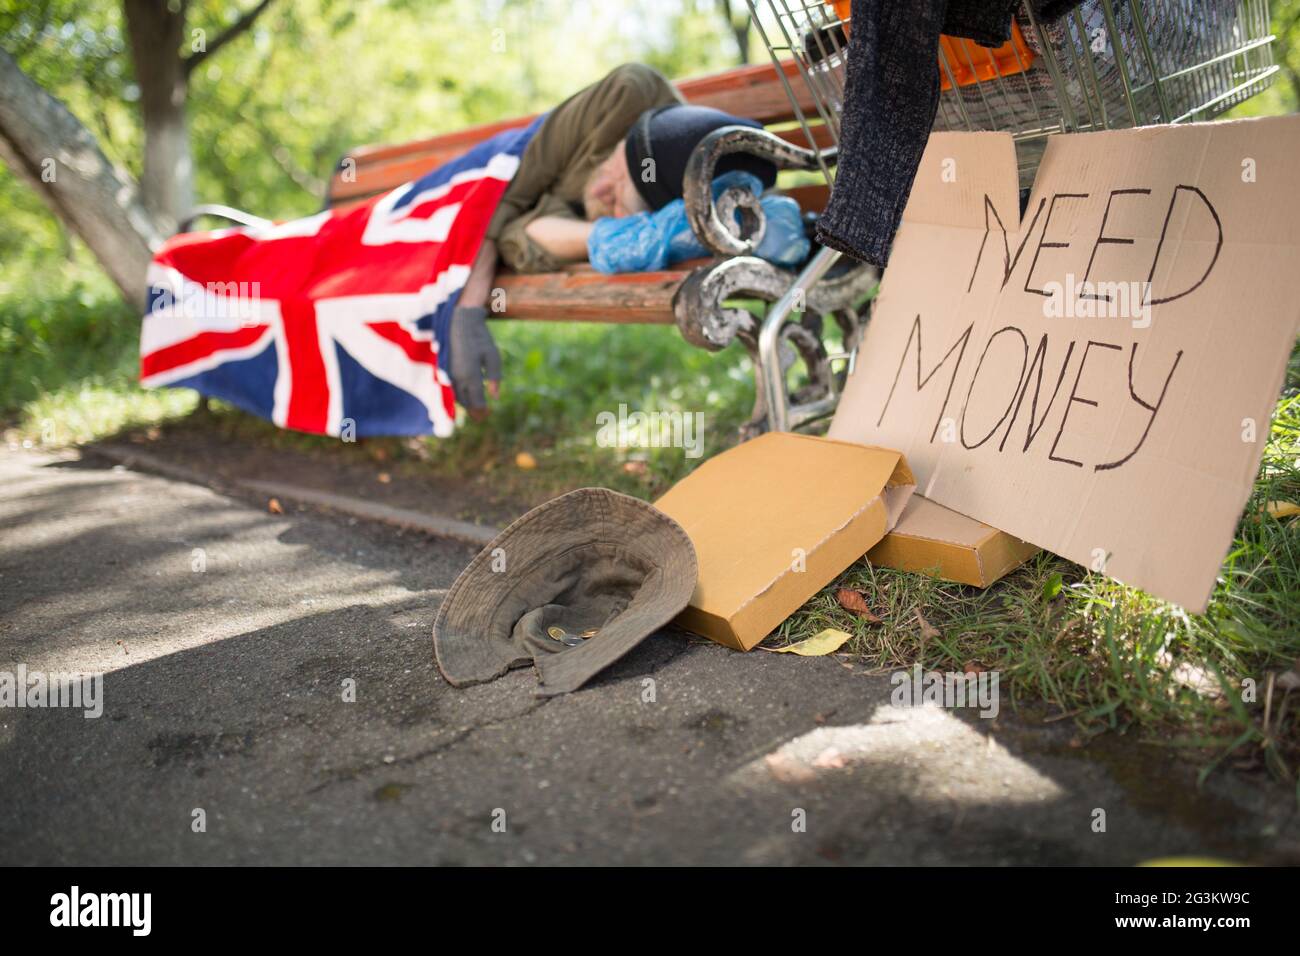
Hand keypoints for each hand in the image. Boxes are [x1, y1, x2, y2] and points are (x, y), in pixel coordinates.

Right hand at [448, 305, 500, 419]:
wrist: (459, 323)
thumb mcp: (493, 357)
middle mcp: (458, 378)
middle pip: (466, 402)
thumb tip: (495, 397)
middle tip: (482, 416)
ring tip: (476, 407)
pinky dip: (460, 395)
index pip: (476, 402)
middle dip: (474, 410)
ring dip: (467, 403)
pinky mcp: (446, 370)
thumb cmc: (480, 339)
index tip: (487, 415)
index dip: (482, 411)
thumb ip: (495, 378)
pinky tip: (468, 394)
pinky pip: (453, 388)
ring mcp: (450, 374)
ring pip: (458, 397)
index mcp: (471, 376)